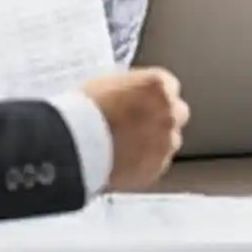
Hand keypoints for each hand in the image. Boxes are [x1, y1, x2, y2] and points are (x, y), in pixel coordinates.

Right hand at [81, 68, 189, 191]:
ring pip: (170, 140)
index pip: (169, 86)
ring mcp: (166, 141)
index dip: (153, 96)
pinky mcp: (157, 167)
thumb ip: (132, 88)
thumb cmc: (85, 109)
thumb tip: (135, 95)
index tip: (143, 102)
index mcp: (159, 84)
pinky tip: (125, 161)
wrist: (74, 144)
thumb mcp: (109, 83)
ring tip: (128, 146)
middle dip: (162, 118)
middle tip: (139, 124)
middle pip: (177, 113)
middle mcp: (169, 111)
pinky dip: (146, 162)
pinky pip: (157, 163)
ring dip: (156, 142)